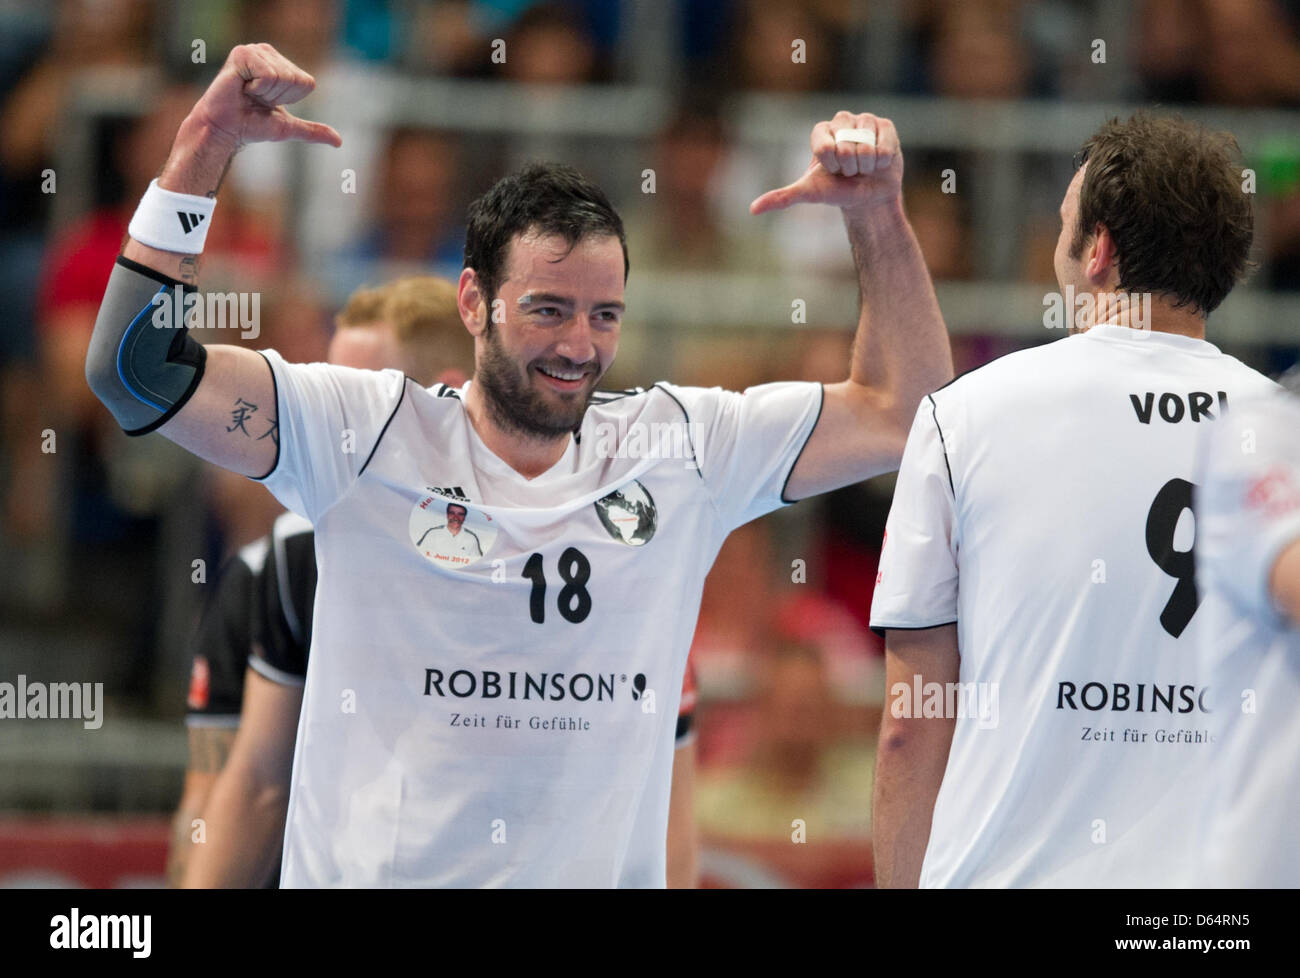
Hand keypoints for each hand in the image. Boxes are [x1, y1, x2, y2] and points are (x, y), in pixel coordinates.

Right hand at [189, 43, 341, 149]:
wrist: (226, 128)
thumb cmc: (253, 125)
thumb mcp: (288, 127)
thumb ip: (312, 131)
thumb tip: (339, 142)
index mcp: (281, 65)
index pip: (307, 83)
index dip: (291, 100)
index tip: (269, 103)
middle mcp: (268, 52)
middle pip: (296, 79)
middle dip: (278, 96)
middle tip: (257, 99)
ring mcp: (255, 50)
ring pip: (282, 77)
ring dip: (266, 93)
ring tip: (248, 93)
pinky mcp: (242, 54)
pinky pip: (268, 75)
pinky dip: (256, 88)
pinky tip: (241, 87)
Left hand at [750, 112, 901, 215]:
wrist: (868, 196)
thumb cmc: (837, 190)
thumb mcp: (810, 193)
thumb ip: (782, 197)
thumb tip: (753, 209)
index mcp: (819, 132)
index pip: (825, 148)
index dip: (832, 165)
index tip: (832, 170)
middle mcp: (841, 120)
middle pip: (846, 148)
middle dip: (850, 167)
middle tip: (850, 170)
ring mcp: (864, 120)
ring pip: (866, 147)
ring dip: (866, 165)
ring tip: (865, 165)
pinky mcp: (886, 125)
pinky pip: (884, 144)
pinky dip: (882, 160)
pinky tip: (879, 161)